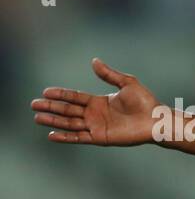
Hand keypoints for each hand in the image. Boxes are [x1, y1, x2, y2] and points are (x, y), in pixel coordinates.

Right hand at [31, 58, 164, 145]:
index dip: (60, 94)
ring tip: (37, 117)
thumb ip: (108, 74)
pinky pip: (79, 137)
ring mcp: (96, 126)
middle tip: (33, 104)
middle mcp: (95, 114)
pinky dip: (65, 137)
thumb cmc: (145, 102)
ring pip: (70, 123)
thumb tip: (93, 61)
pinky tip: (51, 135)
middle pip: (68, 110)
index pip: (74, 96)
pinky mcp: (100, 137)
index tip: (45, 91)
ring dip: (53, 120)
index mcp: (99, 101)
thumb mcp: (126, 83)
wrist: (156, 120)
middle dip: (51, 107)